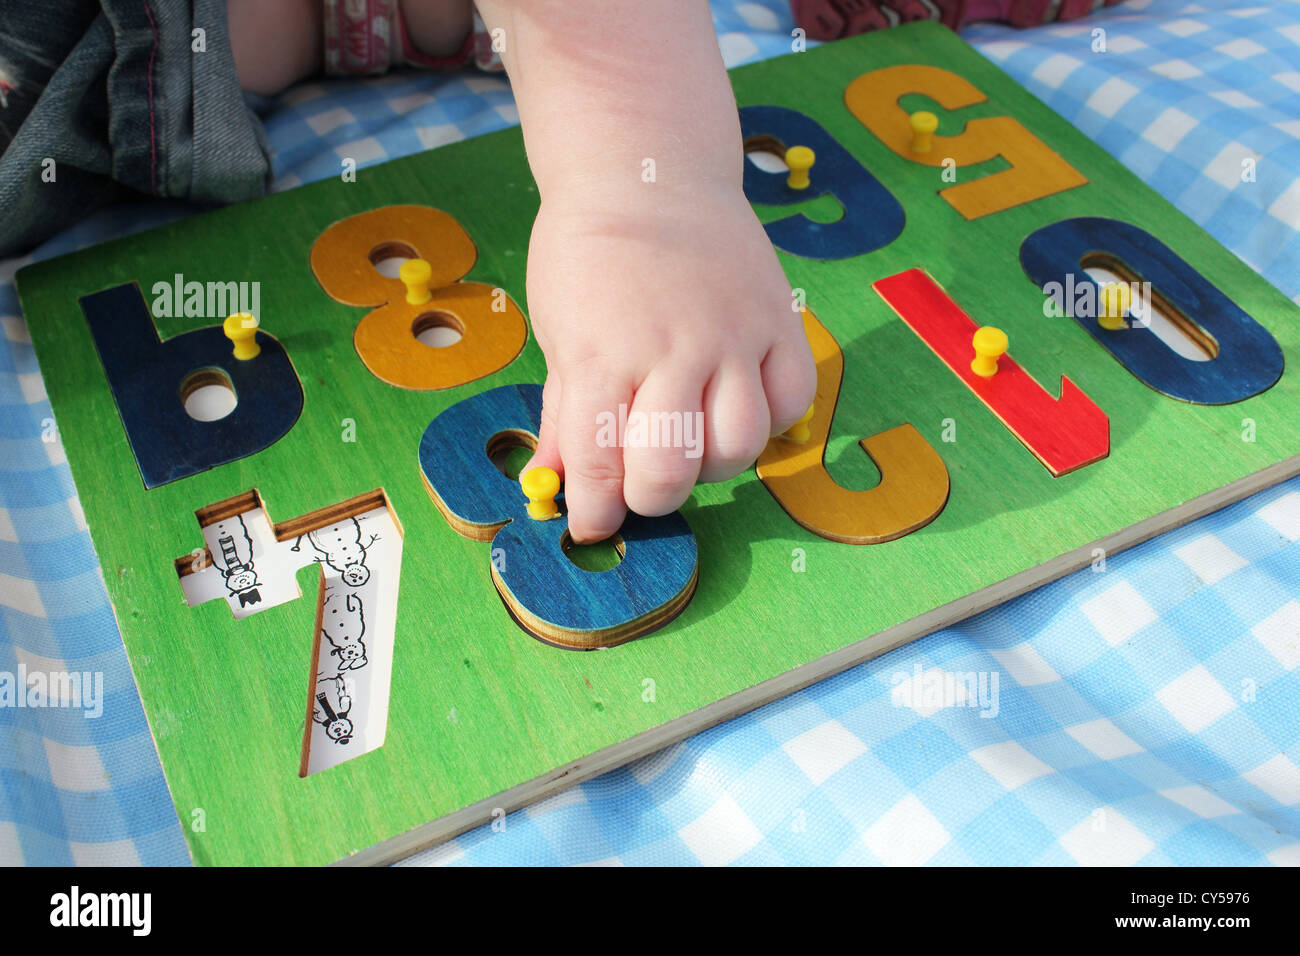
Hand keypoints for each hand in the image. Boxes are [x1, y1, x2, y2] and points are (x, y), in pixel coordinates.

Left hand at [523, 180, 816, 542]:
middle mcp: (672, 349)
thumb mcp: (558, 331)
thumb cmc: (590, 254)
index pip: (599, 465)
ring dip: (712, 465)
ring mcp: (732, 334)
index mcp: (602, 353)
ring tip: (691, 442)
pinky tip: (737, 407)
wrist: (649, 172)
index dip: (595, 512)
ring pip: (739, 445)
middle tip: (642, 484)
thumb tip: (552, 484)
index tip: (594, 522)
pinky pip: (791, 401)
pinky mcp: (777, 319)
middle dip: (651, 498)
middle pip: (672, 470)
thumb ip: (565, 412)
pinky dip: (769, 422)